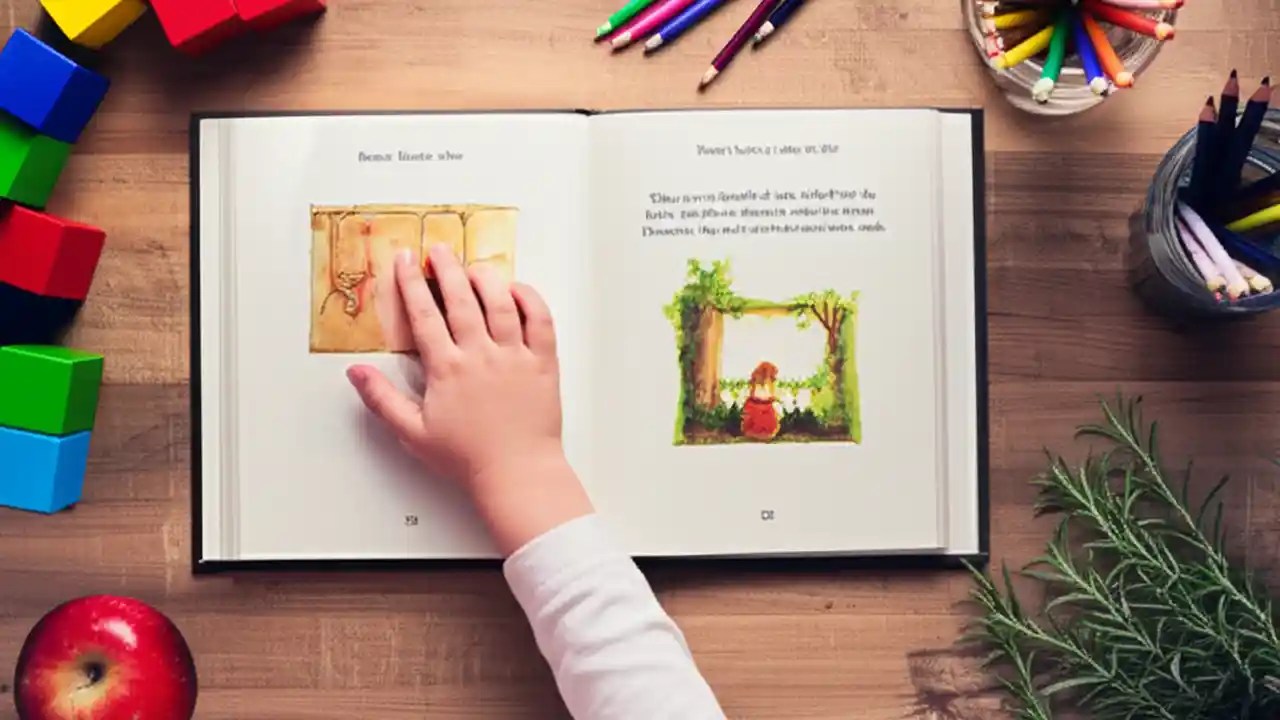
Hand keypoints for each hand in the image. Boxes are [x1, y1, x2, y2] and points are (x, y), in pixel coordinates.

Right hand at [345, 244, 592, 554]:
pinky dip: (529, 299)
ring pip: (500, 303)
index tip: (404, 261)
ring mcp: (515, 356)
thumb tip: (356, 372)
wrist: (517, 474)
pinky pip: (540, 320)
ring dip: (485, 278)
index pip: (424, 314)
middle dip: (446, 268)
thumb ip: (382, 399)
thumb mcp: (413, 433)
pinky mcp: (543, 363)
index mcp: (447, 369)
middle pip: (461, 299)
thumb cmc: (467, 458)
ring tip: (473, 267)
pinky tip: (517, 289)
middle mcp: (481, 355)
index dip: (411, 283)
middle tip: (438, 250)